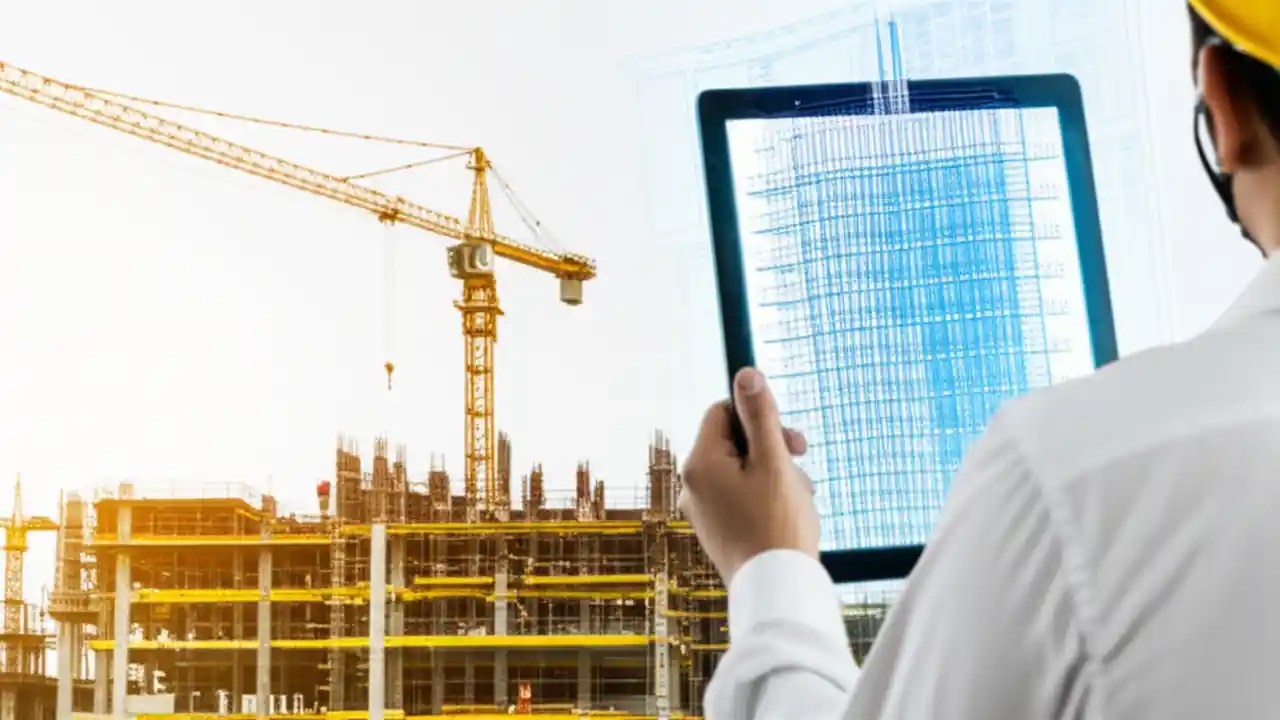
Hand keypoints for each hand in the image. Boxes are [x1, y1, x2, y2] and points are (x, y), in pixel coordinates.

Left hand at [678, 367, 820, 586]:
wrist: (777, 591)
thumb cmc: (777, 525)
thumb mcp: (773, 461)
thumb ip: (760, 415)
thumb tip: (746, 373)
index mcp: (698, 464)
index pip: (722, 413)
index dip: (757, 416)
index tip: (788, 438)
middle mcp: (692, 485)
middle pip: (733, 441)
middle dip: (772, 447)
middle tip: (802, 458)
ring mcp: (702, 510)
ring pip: (742, 469)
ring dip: (775, 472)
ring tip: (801, 496)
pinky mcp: (717, 529)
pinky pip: (741, 496)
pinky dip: (766, 495)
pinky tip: (791, 511)